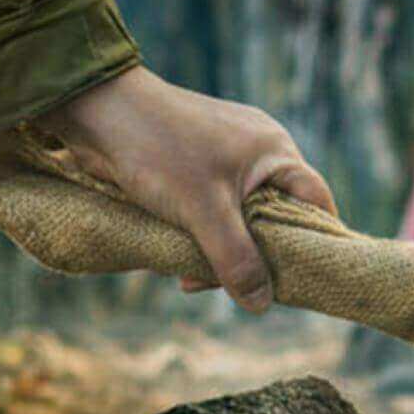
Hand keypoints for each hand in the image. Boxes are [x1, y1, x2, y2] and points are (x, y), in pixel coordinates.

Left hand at [40, 66, 336, 312]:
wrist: (96, 109)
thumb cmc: (159, 151)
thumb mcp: (203, 212)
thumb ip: (236, 259)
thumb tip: (263, 304)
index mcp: (276, 152)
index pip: (316, 202)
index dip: (317, 239)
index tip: (304, 276)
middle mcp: (259, 149)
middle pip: (276, 213)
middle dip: (252, 252)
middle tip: (228, 284)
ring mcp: (227, 151)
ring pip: (240, 212)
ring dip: (219, 246)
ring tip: (188, 274)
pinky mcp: (196, 157)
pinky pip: (213, 202)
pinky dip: (200, 229)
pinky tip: (174, 248)